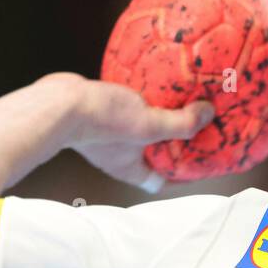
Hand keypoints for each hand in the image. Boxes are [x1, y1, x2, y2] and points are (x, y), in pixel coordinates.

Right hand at [50, 73, 215, 191]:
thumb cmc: (101, 123)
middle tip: (197, 128)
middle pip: (155, 155)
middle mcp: (121, 157)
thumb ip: (181, 123)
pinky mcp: (103, 115)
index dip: (182, 175)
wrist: (59, 104)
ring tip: (182, 104)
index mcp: (132, 169)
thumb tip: (208, 114)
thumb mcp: (149, 124)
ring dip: (160, 120)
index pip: (162, 181)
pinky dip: (143, 102)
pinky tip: (156, 86)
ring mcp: (111, 137)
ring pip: (142, 132)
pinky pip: (130, 111)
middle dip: (175, 144)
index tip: (199, 161)